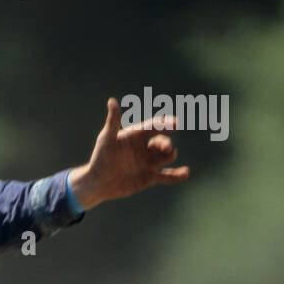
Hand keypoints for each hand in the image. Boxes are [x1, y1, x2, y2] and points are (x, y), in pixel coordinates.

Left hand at [69, 97, 189, 209]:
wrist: (98, 182)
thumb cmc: (100, 157)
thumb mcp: (106, 139)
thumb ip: (113, 121)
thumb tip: (112, 100)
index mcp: (137, 135)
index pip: (154, 126)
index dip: (165, 123)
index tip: (175, 122)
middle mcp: (145, 147)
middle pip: (161, 141)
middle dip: (165, 143)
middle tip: (166, 148)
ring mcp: (148, 162)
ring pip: (166, 156)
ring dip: (170, 154)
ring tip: (170, 154)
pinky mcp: (149, 177)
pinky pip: (166, 176)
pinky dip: (176, 175)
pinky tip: (185, 173)